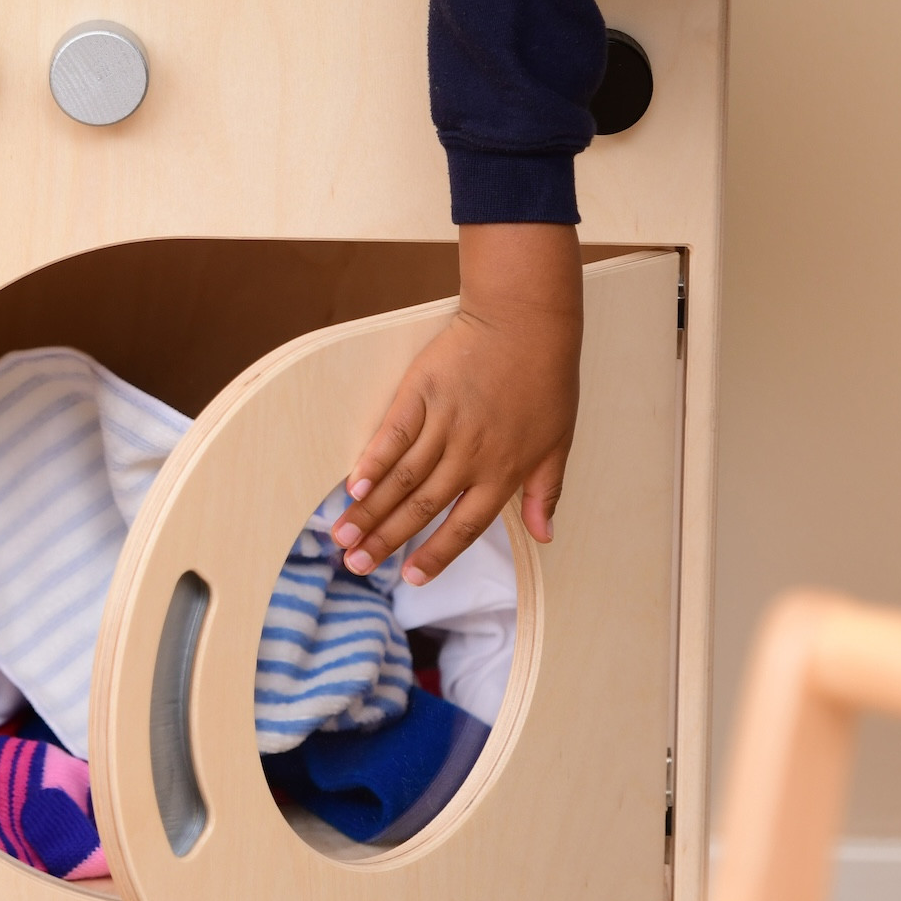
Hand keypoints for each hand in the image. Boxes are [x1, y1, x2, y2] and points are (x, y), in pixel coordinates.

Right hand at [331, 224, 581, 585]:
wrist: (526, 321)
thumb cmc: (546, 380)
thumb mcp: (558, 442)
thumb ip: (544, 491)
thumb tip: (545, 536)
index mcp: (502, 472)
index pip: (464, 526)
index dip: (435, 555)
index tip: (408, 579)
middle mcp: (470, 455)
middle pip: (422, 507)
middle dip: (386, 540)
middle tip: (355, 566)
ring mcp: (444, 423)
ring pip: (402, 477)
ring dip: (370, 509)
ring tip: (342, 536)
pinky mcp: (422, 392)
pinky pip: (393, 434)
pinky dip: (372, 460)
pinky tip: (353, 484)